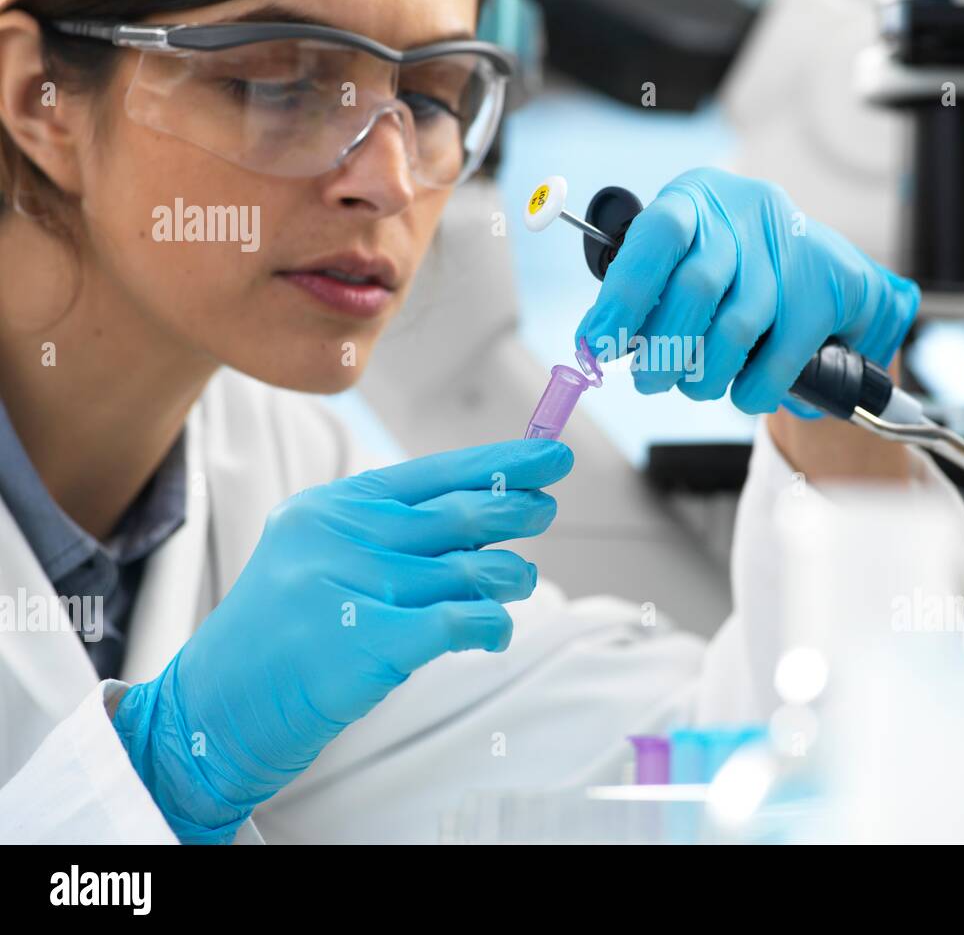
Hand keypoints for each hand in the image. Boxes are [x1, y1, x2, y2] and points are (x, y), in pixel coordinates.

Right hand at [112, 439, 571, 843]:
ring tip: (517, 582)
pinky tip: (494, 633)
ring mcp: (351, 586)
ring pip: (472, 568)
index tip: (548, 456)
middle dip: (517, 508)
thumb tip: (488, 510)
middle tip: (546, 508)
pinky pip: (462, 620)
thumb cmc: (281, 635)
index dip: (499, 463)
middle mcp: (340, 535)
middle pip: (460, 513)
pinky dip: (492, 625)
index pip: (434, 472)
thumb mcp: (321, 558)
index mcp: (331, 507)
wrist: (211, 710)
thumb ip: (392, 533)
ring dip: (511, 575)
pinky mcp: (365, 643)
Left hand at [574, 167, 918, 414]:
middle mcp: (746, 212)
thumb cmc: (734, 270)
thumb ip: (647, 289)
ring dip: (704, 375)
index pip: (658, 236)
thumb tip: (597, 340)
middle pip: (696, 287)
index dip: (624, 295)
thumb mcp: (687, 255)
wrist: (829, 275)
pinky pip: (777, 360)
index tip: (595, 344)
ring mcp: (791, 250)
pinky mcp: (824, 292)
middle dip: (662, 349)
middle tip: (646, 382)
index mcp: (697, 196)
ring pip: (736, 328)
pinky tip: (741, 393)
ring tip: (693, 387)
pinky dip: (751, 389)